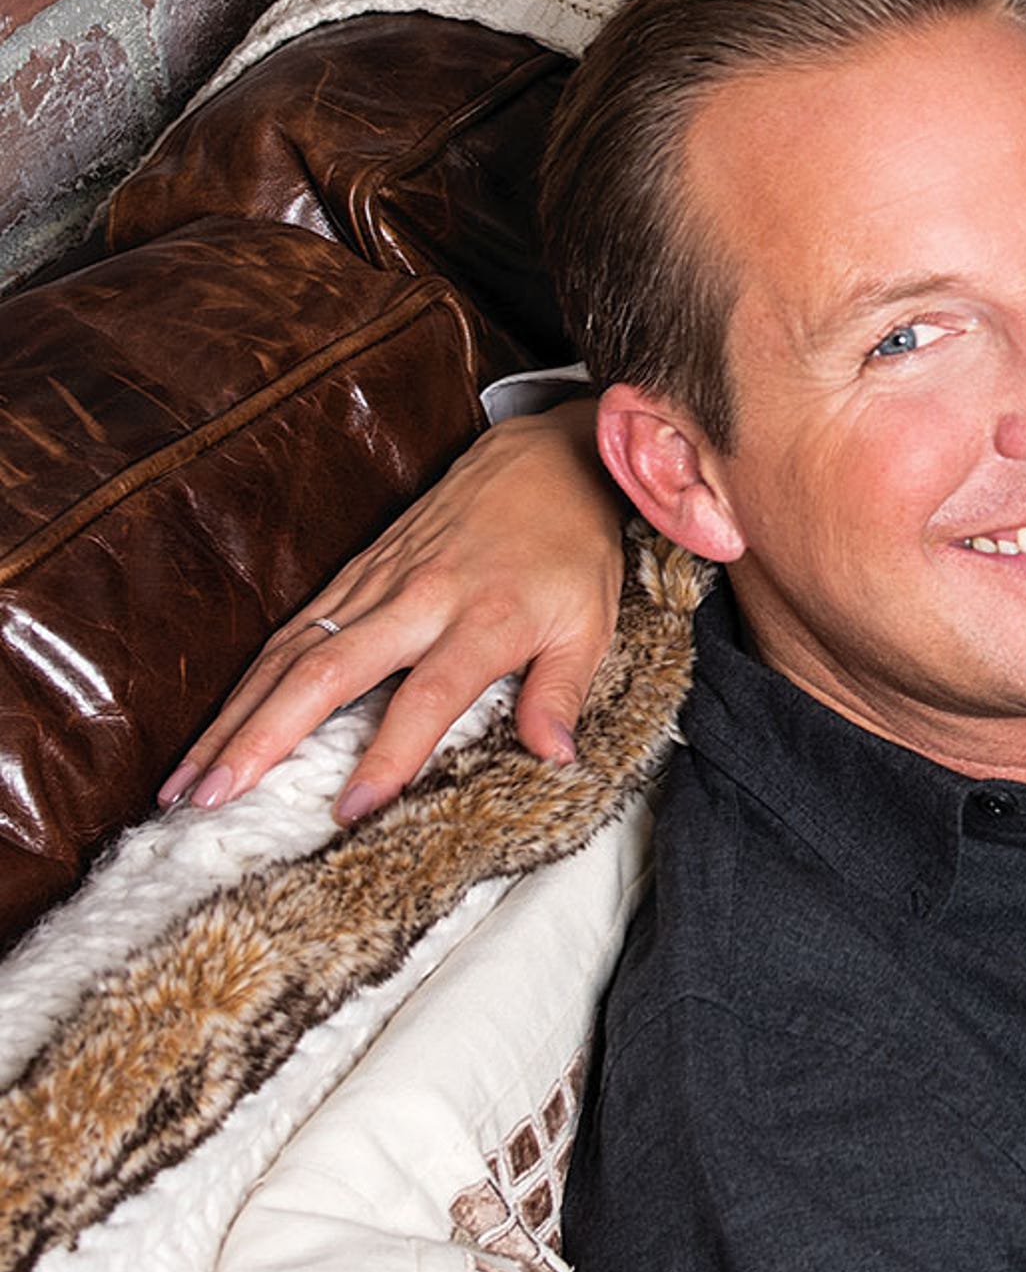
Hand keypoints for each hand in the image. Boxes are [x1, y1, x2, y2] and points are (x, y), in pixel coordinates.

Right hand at [161, 400, 627, 823]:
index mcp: (484, 619)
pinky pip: (291, 631)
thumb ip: (563, 692)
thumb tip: (556, 759)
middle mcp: (419, 600)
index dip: (389, 754)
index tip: (351, 809)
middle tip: (214, 798)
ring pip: (291, 653)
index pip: (427, 696)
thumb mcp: (593, 624)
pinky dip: (246, 681)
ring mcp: (377, 582)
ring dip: (233, 716)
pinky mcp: (355, 572)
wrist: (545, 462)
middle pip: (328, 672)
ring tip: (187, 781)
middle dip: (263, 737)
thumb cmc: (572, 551)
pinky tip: (215, 725)